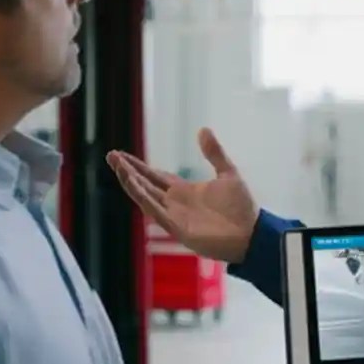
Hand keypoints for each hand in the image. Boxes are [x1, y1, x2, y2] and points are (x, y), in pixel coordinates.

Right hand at [106, 128, 258, 263]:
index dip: (139, 166)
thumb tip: (203, 129)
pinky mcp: (178, 228)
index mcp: (185, 191)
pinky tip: (132, 184)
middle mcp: (175, 203)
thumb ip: (214, 153)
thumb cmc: (241, 208)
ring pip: (146, 197)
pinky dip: (143, 198)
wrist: (252, 233)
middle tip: (111, 155)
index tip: (122, 155)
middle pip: (145, 184)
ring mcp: (174, 216)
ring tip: (117, 166)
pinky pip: (156, 211)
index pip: (155, 176)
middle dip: (128, 171)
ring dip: (131, 182)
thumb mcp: (228, 173)